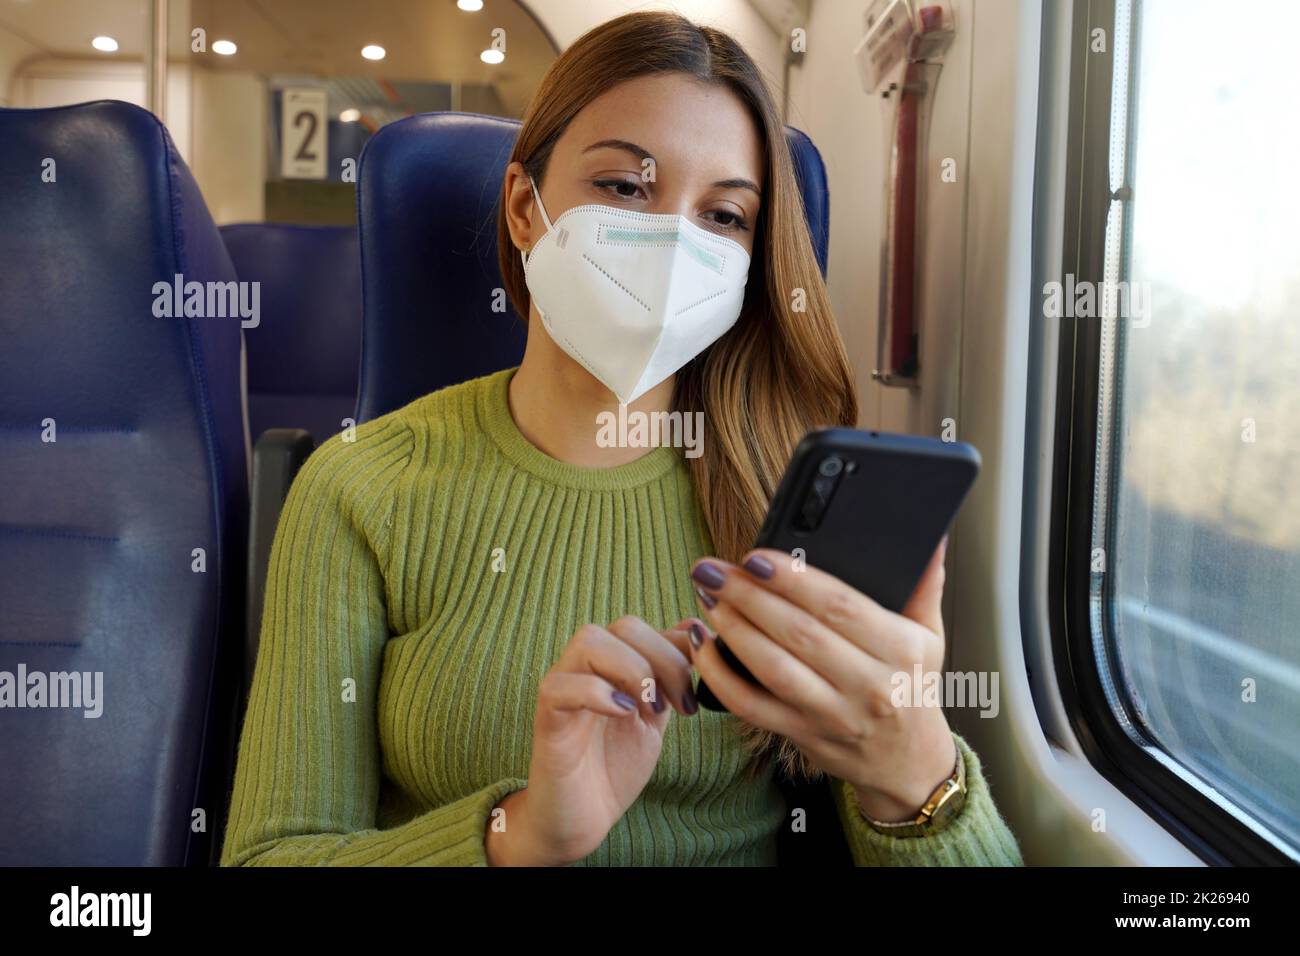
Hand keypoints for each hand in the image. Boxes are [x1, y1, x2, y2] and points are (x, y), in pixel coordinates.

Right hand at [485, 617, 698, 864]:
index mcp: (612, 664)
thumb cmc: (615, 767)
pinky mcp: (547, 719)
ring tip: (650, 711)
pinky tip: (624, 714)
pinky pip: (561, 686)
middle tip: (680, 706)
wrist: (582, 818)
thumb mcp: (655, 717)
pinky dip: (597, 693)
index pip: (647, 627)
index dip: (679, 648)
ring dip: (633, 670)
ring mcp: (563, 689)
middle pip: (625, 626)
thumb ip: (670, 676)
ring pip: (590, 640)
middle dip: (665, 660)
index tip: (697, 690)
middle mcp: (586, 668)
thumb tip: (694, 628)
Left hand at [687, 538, 957, 822]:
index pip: (840, 607)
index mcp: (900, 651)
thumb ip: (924, 584)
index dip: (794, 580)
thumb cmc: (912, 689)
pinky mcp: (801, 735)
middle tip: (714, 569)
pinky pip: (751, 706)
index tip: (757, 556)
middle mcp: (867, 685)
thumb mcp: (930, 637)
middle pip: (799, 633)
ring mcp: (832, 714)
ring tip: (707, 596)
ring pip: (772, 668)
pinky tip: (703, 646)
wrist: (909, 764)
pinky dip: (720, 677)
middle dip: (749, 596)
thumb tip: (931, 537)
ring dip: (733, 629)